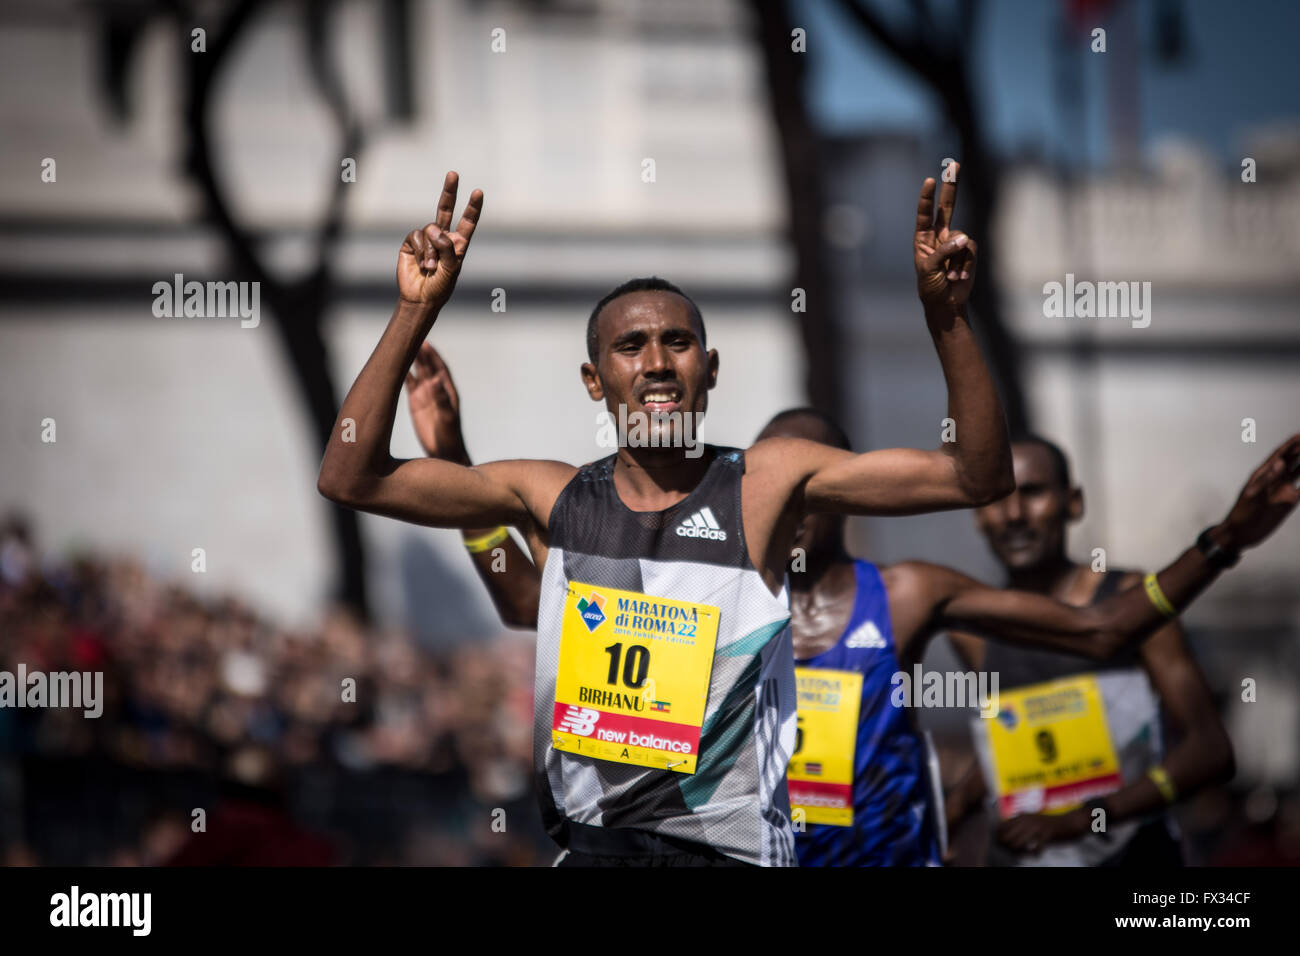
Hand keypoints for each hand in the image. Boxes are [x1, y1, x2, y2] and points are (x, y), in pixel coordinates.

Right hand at [397, 171, 482, 308]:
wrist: (420, 297)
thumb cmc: (441, 287)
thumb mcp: (452, 269)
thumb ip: (447, 248)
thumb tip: (435, 228)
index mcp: (458, 244)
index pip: (467, 222)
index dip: (472, 208)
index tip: (478, 192)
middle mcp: (443, 238)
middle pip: (446, 209)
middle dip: (449, 191)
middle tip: (453, 173)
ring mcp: (426, 239)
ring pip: (430, 229)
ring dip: (430, 250)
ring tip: (430, 267)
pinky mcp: (411, 243)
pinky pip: (416, 236)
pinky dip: (420, 250)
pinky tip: (421, 264)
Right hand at [404, 343, 468, 462]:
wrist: (444, 452)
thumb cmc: (450, 437)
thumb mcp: (447, 417)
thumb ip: (442, 399)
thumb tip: (436, 379)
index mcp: (447, 391)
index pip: (440, 368)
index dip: (433, 355)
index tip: (424, 341)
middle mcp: (436, 390)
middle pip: (427, 367)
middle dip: (420, 353)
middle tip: (409, 337)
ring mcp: (425, 395)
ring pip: (417, 374)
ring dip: (410, 361)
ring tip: (400, 346)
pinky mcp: (416, 403)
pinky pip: (408, 385)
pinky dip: (402, 374)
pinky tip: (393, 365)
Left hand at [914, 161, 976, 312]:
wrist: (946, 303)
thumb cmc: (930, 287)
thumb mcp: (930, 269)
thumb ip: (944, 251)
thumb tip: (964, 238)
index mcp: (923, 238)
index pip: (925, 213)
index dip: (928, 197)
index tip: (930, 180)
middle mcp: (940, 236)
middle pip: (947, 206)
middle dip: (951, 186)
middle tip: (954, 164)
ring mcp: (956, 243)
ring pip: (963, 238)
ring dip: (957, 260)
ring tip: (950, 276)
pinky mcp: (969, 252)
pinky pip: (971, 250)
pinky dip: (966, 265)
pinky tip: (959, 278)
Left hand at [995, 809, 1088, 853]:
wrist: (1069, 822)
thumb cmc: (1049, 824)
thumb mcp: (1031, 818)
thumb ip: (1019, 822)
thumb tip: (1004, 833)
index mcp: (1022, 816)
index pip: (1002, 826)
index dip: (1000, 837)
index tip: (1003, 845)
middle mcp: (1027, 820)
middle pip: (1008, 837)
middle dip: (1009, 847)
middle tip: (1016, 852)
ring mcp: (1037, 826)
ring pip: (1019, 843)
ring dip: (1021, 852)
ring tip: (1026, 853)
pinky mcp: (1048, 834)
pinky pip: (1035, 848)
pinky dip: (1035, 853)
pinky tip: (1037, 854)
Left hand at [1216, 433, 1299, 551]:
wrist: (1241, 533)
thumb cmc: (1242, 513)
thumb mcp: (1253, 495)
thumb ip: (1267, 478)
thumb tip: (1279, 462)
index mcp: (1263, 475)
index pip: (1278, 456)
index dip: (1289, 445)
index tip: (1299, 434)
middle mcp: (1274, 480)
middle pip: (1290, 461)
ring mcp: (1281, 490)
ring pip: (1298, 472)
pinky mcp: (1288, 502)